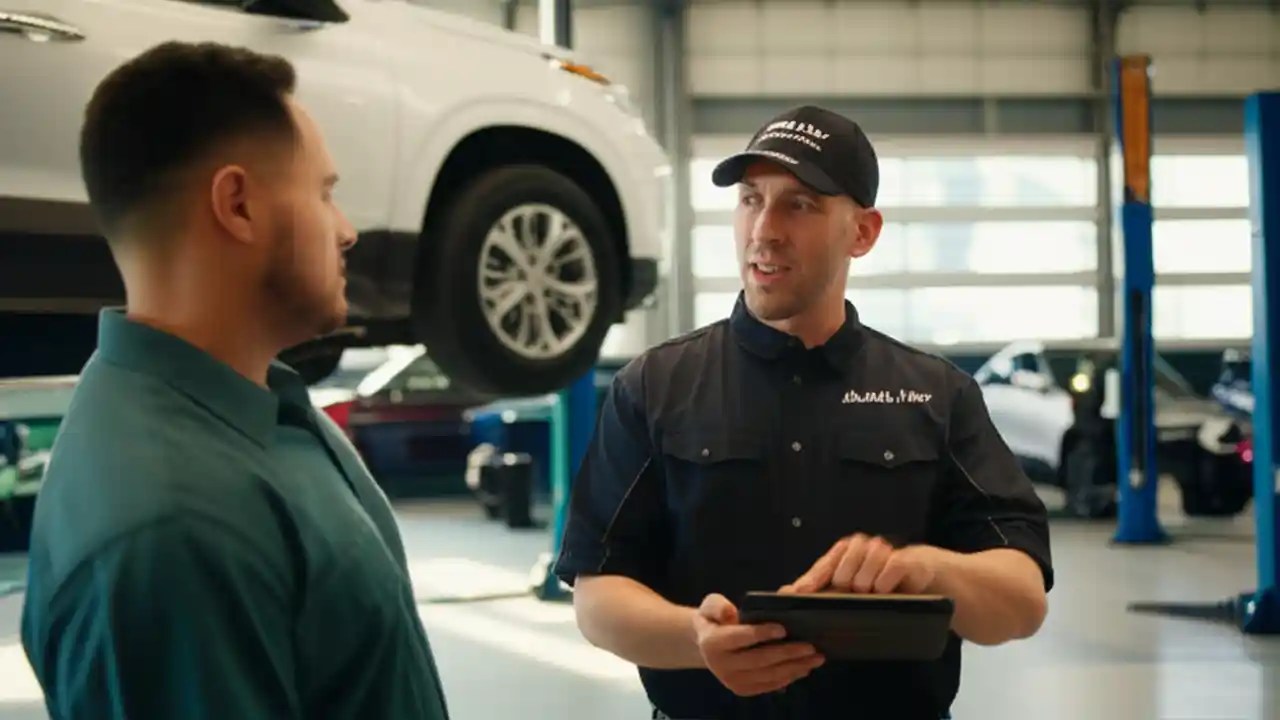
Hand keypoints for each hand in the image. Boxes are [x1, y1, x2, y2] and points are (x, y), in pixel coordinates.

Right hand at [691, 593, 824, 696]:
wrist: (706, 642)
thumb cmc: (714, 618)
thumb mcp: (711, 605)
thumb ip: (718, 606)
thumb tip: (731, 613)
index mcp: (712, 643)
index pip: (739, 638)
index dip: (761, 633)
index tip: (783, 628)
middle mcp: (720, 666)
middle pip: (759, 660)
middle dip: (787, 653)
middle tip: (810, 646)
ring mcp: (732, 681)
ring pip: (768, 675)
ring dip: (794, 668)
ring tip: (815, 658)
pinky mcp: (743, 689)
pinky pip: (769, 684)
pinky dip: (789, 676)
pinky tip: (804, 667)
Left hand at [781, 535, 940, 594]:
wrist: (920, 573)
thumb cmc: (879, 580)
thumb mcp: (849, 586)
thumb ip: (819, 588)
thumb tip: (785, 593)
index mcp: (843, 551)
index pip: (822, 567)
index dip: (810, 582)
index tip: (797, 595)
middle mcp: (859, 547)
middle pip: (841, 572)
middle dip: (844, 588)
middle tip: (852, 594)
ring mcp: (881, 551)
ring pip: (863, 573)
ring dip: (865, 586)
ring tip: (871, 592)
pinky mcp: (903, 559)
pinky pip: (889, 571)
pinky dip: (884, 584)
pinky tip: (885, 590)